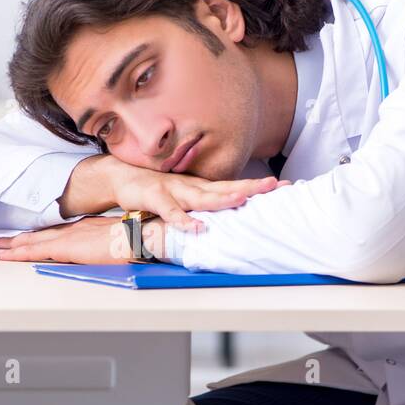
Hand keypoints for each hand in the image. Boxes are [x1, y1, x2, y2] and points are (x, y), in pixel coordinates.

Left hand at [0, 215, 141, 263]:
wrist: (140, 235)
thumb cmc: (138, 240)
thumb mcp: (122, 241)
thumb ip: (111, 246)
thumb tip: (113, 252)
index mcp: (89, 228)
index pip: (59, 231)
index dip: (42, 233)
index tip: (32, 235)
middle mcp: (75, 229)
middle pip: (42, 233)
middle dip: (22, 237)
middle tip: (3, 239)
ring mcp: (69, 237)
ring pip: (34, 241)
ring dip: (15, 244)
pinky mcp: (65, 247)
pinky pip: (35, 251)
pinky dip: (19, 253)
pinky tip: (6, 256)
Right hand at [109, 160, 291, 232]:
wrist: (122, 176)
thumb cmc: (157, 189)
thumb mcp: (184, 196)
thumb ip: (205, 203)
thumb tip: (230, 210)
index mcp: (201, 187)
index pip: (234, 185)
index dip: (257, 185)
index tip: (283, 185)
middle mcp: (192, 187)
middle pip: (225, 187)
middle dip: (250, 187)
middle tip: (273, 185)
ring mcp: (174, 191)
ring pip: (201, 197)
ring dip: (221, 198)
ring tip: (242, 199)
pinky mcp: (155, 198)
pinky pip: (171, 212)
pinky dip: (184, 220)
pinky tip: (196, 227)